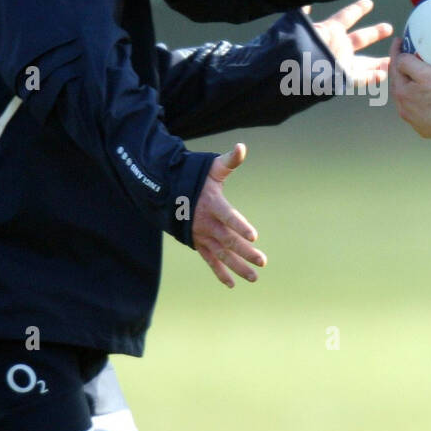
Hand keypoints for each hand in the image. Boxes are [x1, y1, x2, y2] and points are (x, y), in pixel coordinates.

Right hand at [192, 143, 265, 286]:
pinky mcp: (198, 244)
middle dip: (245, 252)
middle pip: (228, 240)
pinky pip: (209, 261)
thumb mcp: (212, 168)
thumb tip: (242, 146)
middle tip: (262, 261)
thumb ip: (229, 161)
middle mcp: (207, 223)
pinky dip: (220, 273)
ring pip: (221, 255)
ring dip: (237, 267)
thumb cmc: (195, 178)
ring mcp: (202, 236)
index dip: (240, 226)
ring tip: (254, 277)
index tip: (254, 236)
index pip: (228, 216)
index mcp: (213, 204)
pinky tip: (232, 284)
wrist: (168, 193)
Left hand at [304, 0, 392, 89]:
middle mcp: (337, 47)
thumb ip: (302, 14)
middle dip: (374, 33)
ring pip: (363, 63)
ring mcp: (341, 63)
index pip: (346, 17)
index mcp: (329, 31)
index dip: (358, 9)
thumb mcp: (300, 26)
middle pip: (360, 39)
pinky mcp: (342, 79)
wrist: (296, 69)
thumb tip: (307, 4)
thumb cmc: (299, 46)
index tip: (369, 3)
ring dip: (376, 62)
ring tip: (390, 61)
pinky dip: (371, 78)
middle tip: (389, 28)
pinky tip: (382, 75)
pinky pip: (360, 79)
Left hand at [389, 37, 430, 144]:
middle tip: (405, 57)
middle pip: (398, 84)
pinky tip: (424, 96)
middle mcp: (403, 108)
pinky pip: (416, 109)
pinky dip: (417, 99)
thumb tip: (399, 58)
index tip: (398, 40)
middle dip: (399, 70)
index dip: (395, 51)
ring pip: (406, 98)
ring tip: (414, 76)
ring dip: (407, 86)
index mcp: (401, 93)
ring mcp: (413, 120)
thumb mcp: (427, 73)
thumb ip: (408, 63)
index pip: (394, 67)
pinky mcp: (424, 127)